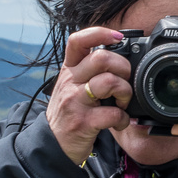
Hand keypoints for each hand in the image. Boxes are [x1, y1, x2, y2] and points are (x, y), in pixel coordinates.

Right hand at [46, 27, 132, 163]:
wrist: (52, 144)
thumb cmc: (69, 113)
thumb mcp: (72, 86)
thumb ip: (89, 71)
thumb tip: (119, 56)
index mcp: (69, 70)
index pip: (78, 41)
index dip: (100, 32)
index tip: (118, 37)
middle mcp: (70, 82)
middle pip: (101, 58)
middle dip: (123, 68)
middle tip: (125, 82)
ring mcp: (74, 101)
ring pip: (109, 82)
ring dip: (125, 92)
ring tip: (122, 103)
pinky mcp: (82, 122)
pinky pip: (112, 113)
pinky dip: (122, 119)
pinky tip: (119, 122)